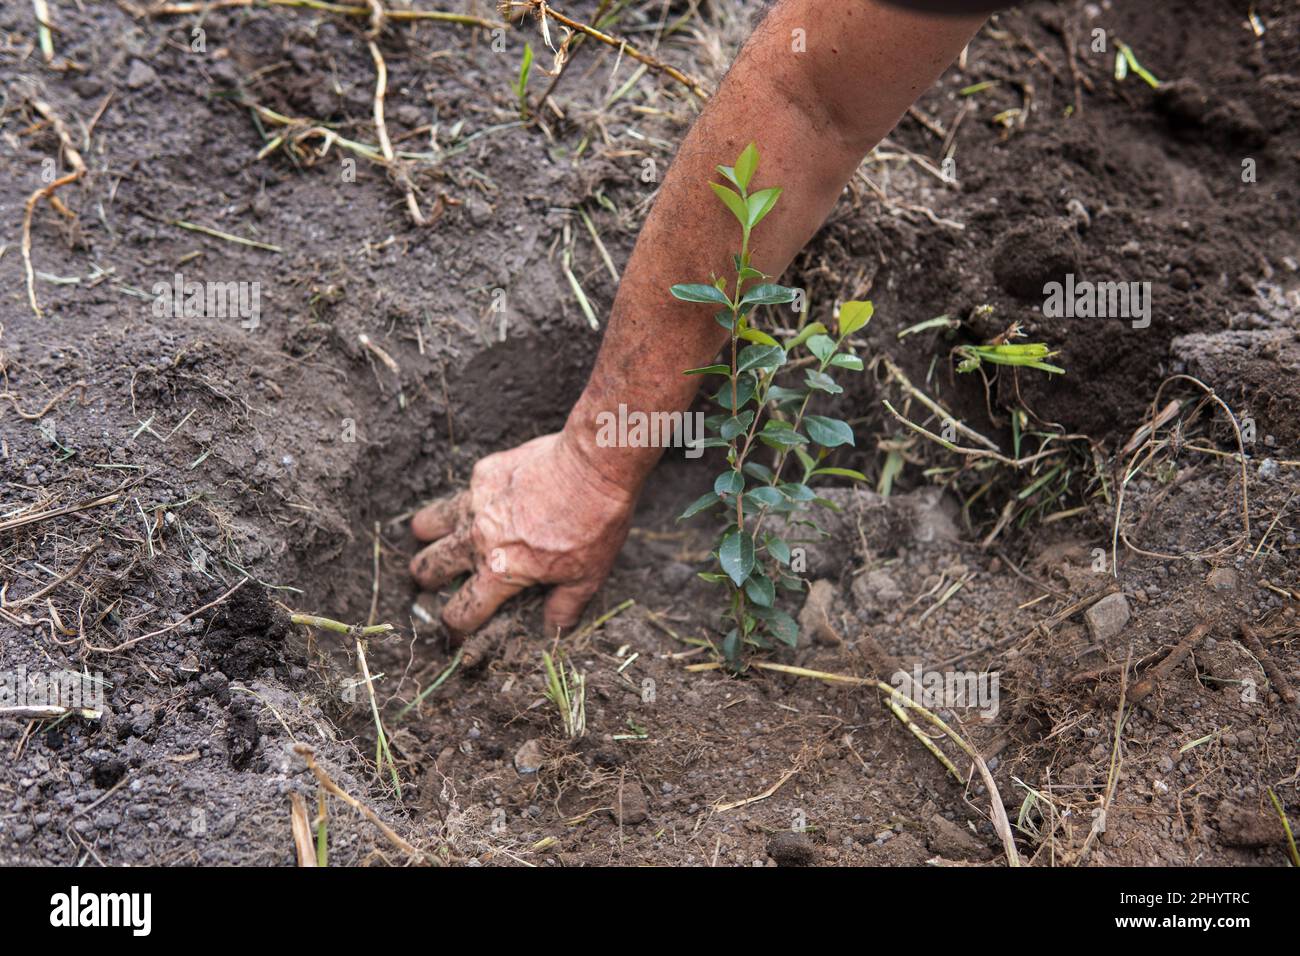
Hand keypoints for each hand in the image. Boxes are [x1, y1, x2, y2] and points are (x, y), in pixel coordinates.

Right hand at [409, 431, 636, 638]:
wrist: (592, 467)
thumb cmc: (594, 523)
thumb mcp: (588, 576)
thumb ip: (564, 606)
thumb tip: (554, 629)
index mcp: (500, 572)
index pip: (461, 611)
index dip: (455, 628)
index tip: (456, 630)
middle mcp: (477, 540)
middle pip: (427, 569)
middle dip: (428, 581)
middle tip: (436, 581)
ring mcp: (474, 504)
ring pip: (427, 525)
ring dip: (428, 538)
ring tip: (436, 540)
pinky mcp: (482, 474)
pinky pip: (462, 492)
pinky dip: (466, 501)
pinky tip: (486, 500)